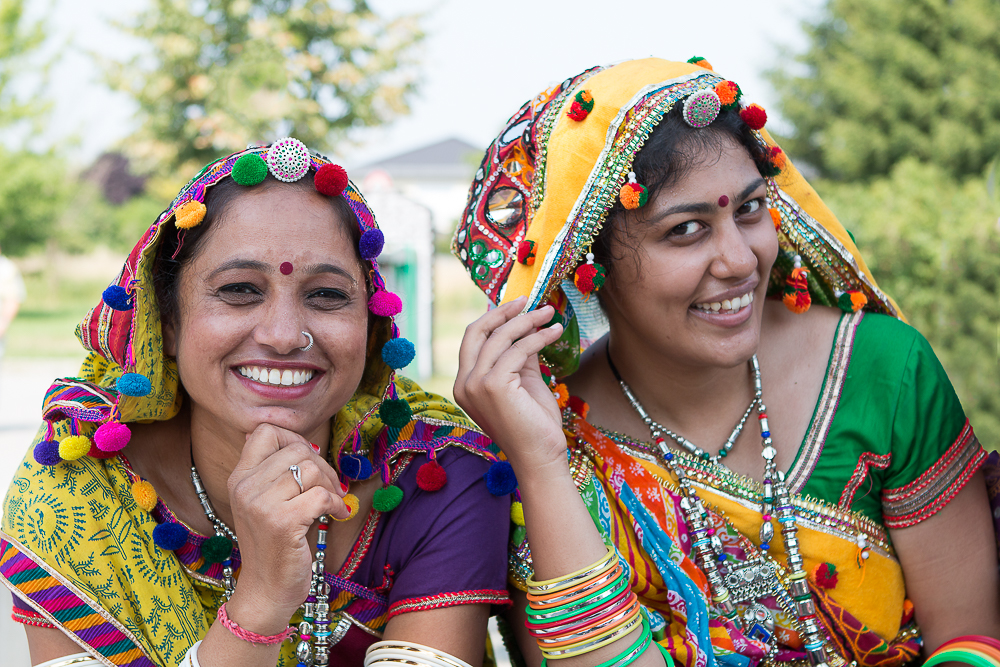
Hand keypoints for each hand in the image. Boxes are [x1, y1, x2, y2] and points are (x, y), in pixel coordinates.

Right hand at [224, 423, 348, 629]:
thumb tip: (303, 442)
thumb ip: (276, 473)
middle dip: (323, 466)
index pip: (264, 431)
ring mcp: (260, 504)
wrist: (266, 591)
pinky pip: (320, 495)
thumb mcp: (266, 502)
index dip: (294, 439)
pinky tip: (338, 515)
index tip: (309, 460)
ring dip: (331, 485)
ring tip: (333, 503)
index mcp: (239, 478)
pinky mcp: (281, 522)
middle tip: (330, 488)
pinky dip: (336, 503)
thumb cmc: (274, 544)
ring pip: (310, 469)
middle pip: (296, 450)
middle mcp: (244, 487)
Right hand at [454, 296, 566, 473]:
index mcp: (465, 384)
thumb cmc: (534, 424)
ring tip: (550, 314)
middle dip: (503, 312)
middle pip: (478, 332)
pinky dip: (538, 337)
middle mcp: (464, 384)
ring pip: (501, 338)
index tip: (517, 304)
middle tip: (529, 300)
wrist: (540, 457)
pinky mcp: (493, 385)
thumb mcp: (524, 381)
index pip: (473, 340)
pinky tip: (554, 332)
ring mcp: (475, 385)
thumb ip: (520, 355)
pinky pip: (518, 350)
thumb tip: (526, 324)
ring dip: (528, 321)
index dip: (493, 318)